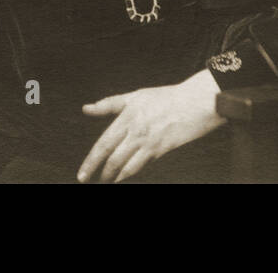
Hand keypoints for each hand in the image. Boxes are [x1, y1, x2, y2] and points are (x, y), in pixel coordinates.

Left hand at [77, 69, 224, 182]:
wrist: (196, 102)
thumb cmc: (164, 97)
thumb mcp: (134, 96)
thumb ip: (109, 104)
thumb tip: (85, 109)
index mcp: (127, 116)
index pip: (103, 143)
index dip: (91, 161)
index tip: (82, 174)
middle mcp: (136, 131)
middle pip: (112, 158)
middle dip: (99, 173)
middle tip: (88, 180)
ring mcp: (149, 142)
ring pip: (126, 166)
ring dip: (114, 176)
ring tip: (106, 181)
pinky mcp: (162, 150)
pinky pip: (141, 165)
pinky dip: (129, 173)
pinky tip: (123, 176)